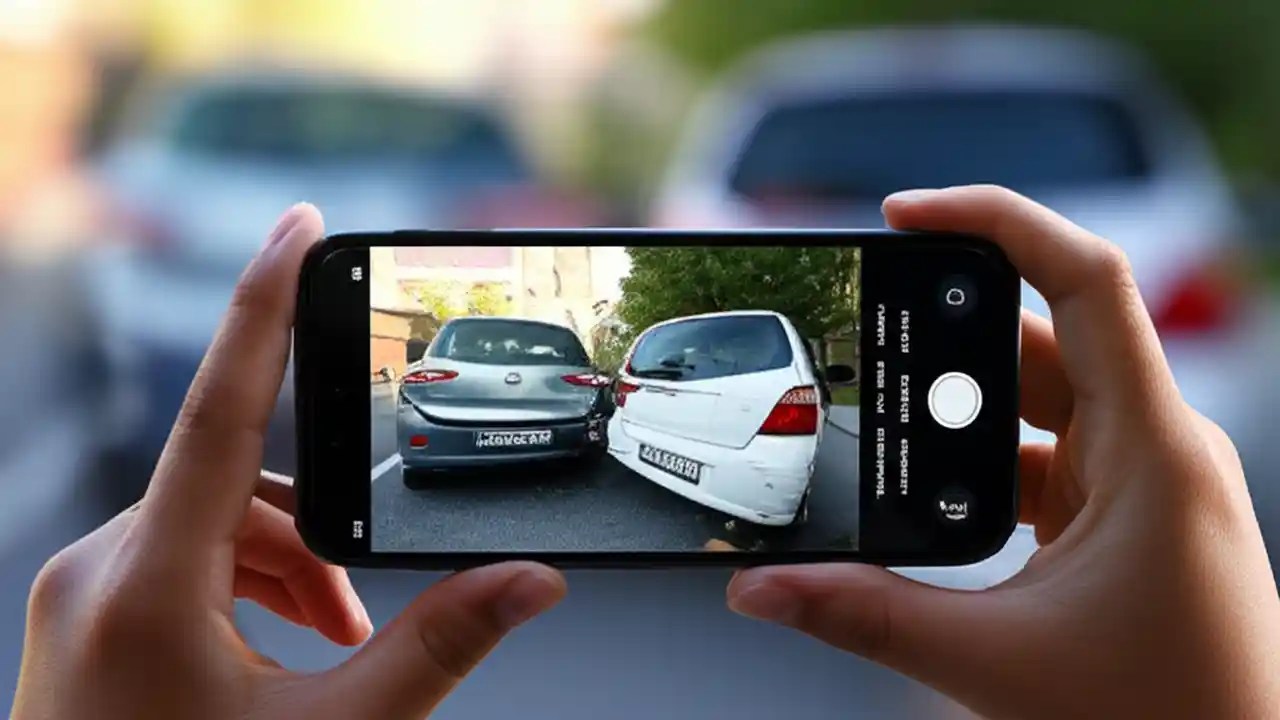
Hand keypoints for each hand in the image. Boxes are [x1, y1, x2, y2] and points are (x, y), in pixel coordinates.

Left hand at [12, 204, 566, 719]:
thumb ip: (438, 651)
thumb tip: (528, 583)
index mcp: (146, 581)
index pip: (221, 405)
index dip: (265, 304)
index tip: (298, 227)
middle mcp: (97, 571)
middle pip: (236, 492)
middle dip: (318, 541)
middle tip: (359, 628)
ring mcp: (81, 599)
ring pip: (206, 533)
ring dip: (284, 574)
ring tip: (328, 659)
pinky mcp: (84, 625)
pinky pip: (174, 568)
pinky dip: (240, 595)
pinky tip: (275, 663)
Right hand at [726, 186, 1279, 718]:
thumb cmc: (1167, 719)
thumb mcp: (995, 661)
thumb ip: (866, 616)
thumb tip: (762, 587)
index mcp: (1152, 451)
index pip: (1086, 281)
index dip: (997, 222)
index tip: (907, 215)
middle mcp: (1154, 446)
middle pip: (1039, 339)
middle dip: (945, 336)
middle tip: (864, 337)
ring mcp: (1139, 480)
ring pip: (1036, 401)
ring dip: (958, 412)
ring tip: (883, 426)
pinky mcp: (1120, 514)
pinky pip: (1040, 454)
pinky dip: (978, 460)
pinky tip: (928, 491)